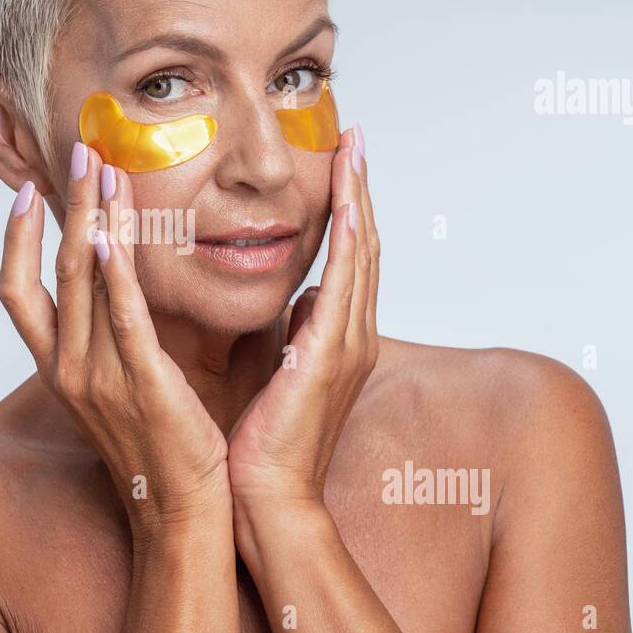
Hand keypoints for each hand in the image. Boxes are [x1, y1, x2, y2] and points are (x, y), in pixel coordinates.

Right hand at [0, 142, 230, 538]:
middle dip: (66, 205)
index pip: (16, 292)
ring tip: (104, 167)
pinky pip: (123, 317)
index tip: (27, 191)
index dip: (13, 239)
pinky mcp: (142, 383)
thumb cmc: (158, 449)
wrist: (178, 512)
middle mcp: (68, 367)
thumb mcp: (118, 387)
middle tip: (81, 150)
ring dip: (94, 217)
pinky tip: (116, 231)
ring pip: (86, 280)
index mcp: (60, 368)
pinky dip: (116, 271)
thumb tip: (124, 288)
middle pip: (54, 268)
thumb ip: (114, 337)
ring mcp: (100, 376)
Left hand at [226, 129, 379, 505]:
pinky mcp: (330, 357)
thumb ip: (299, 332)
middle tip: (354, 135)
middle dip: (359, 187)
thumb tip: (302, 297)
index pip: (349, 257)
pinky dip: (347, 241)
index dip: (348, 206)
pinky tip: (346, 204)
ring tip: (351, 149)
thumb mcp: (285, 372)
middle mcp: (352, 334)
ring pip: (360, 254)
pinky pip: (343, 286)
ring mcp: (347, 345)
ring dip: (356, 198)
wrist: (269, 496)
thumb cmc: (269, 441)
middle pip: (363, 244)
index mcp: (338, 337)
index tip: (342, 161)